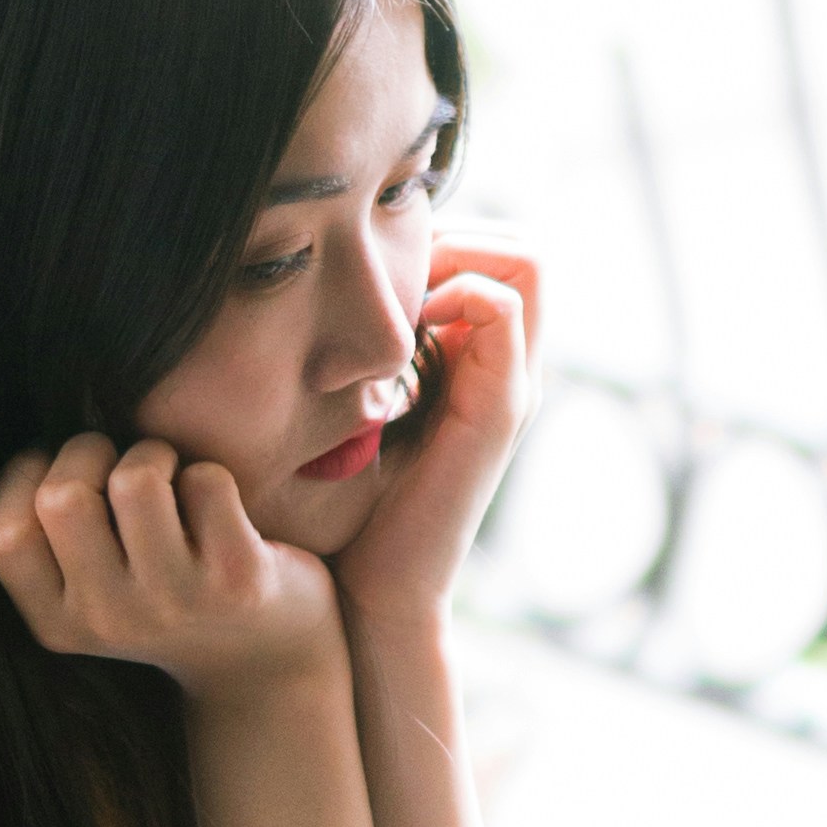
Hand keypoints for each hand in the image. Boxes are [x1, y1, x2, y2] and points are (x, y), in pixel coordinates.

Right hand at [0, 430, 344, 707]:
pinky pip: (204, 480)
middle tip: (121, 466)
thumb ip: (51, 537)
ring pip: (136, 479)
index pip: (5, 535)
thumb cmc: (164, 597)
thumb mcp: (91, 592)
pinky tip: (217, 508)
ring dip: (152, 454)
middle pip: (63, 495)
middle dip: (90, 451)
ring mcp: (175, 603)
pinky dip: (209, 474)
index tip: (62, 472)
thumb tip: (31, 431)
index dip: (26, 477)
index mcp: (58, 625)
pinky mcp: (237, 580)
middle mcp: (110, 621)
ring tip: (169, 479)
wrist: (264, 664)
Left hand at [330, 246, 538, 627]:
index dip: (444, 237)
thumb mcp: (345, 406)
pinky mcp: (498, 411)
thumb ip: (351, 354)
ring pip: (526, 264)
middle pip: (521, 248)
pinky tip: (402, 329)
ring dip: (460, 255)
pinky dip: (458, 291)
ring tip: (400, 299)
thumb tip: (301, 287)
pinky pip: (503, 310)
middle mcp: (507, 370)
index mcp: (476, 365)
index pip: (497, 252)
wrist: (369, 591)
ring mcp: (511, 388)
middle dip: (456, 235)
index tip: (378, 273)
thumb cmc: (341, 507)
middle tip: (390, 276)